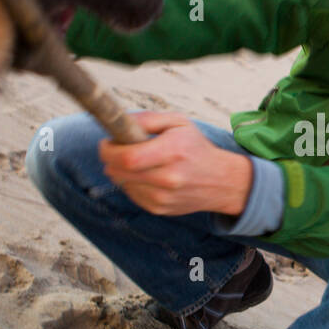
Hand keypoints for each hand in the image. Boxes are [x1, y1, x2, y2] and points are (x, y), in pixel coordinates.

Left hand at [98, 111, 252, 216]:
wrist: (221, 181)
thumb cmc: (196, 148)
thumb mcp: (179, 123)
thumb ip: (148, 119)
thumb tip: (120, 123)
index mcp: (173, 152)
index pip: (128, 157)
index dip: (109, 150)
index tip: (107, 142)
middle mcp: (168, 178)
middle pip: (118, 171)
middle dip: (110, 158)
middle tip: (118, 149)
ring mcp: (162, 198)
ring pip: (121, 183)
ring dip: (122, 171)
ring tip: (139, 162)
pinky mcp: (159, 209)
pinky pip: (131, 194)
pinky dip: (132, 183)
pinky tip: (147, 176)